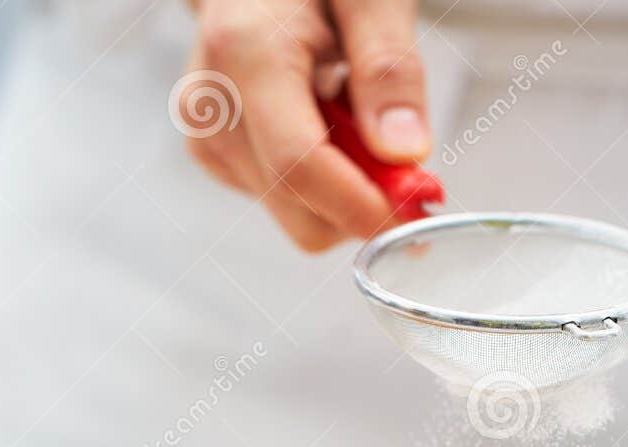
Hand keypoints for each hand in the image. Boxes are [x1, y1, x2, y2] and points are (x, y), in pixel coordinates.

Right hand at [178, 0, 428, 250]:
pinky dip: (320, 176)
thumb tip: (404, 152)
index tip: (419, 209)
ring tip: (348, 107)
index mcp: (245, 52)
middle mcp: (215, 105)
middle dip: (362, 199)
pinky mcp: (214, 153)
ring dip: (343, 183)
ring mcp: (208, 134)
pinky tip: (321, 116)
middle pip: (299, 210)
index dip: (363, 205)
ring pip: (297, 213)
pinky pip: (285, 200)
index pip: (299, 165)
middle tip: (403, 155)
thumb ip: (388, 68)